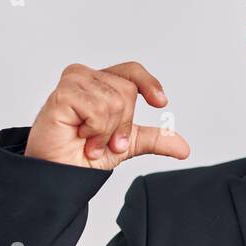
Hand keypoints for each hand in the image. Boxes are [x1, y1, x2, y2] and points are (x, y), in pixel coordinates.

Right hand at [24, 62, 190, 169]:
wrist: (61, 174)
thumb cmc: (84, 155)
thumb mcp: (128, 145)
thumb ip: (154, 140)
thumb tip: (184, 148)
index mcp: (102, 84)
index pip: (131, 71)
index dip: (148, 83)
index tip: (161, 102)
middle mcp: (88, 78)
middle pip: (128, 91)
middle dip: (122, 125)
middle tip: (104, 141)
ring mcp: (74, 83)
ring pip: (116, 100)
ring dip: (107, 131)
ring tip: (89, 139)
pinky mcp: (63, 93)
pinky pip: (99, 108)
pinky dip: (95, 129)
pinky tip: (80, 135)